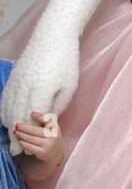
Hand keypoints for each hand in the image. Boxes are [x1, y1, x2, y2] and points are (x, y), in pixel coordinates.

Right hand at [1, 34, 78, 155]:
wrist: (52, 36)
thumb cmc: (66, 62)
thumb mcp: (68, 87)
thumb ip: (57, 107)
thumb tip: (47, 123)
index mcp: (40, 91)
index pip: (31, 120)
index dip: (28, 137)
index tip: (25, 151)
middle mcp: (23, 87)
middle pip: (16, 117)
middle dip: (15, 137)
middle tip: (15, 152)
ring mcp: (15, 82)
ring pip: (7, 109)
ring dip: (8, 126)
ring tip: (12, 140)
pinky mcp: (12, 78)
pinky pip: (4, 99)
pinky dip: (4, 112)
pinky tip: (8, 121)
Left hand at [13, 111, 65, 170]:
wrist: (58, 154)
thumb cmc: (52, 138)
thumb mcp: (52, 128)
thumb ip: (45, 121)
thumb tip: (32, 113)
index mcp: (55, 128)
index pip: (49, 121)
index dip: (40, 117)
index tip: (31, 114)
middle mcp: (53, 136)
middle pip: (35, 130)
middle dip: (24, 128)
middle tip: (17, 126)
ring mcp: (48, 145)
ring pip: (31, 139)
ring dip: (21, 135)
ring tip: (16, 133)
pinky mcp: (43, 153)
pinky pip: (30, 147)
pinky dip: (24, 143)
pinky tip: (20, 141)